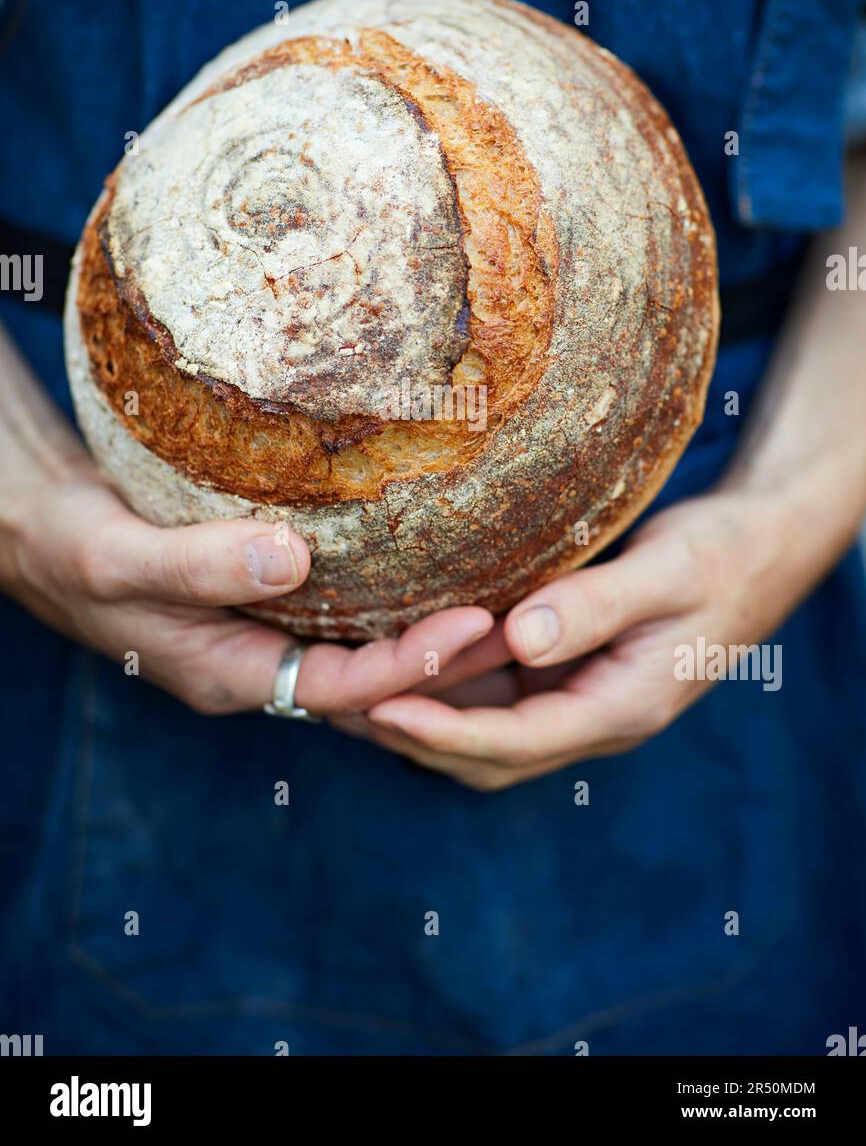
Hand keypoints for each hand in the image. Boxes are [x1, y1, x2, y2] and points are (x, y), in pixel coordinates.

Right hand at [1, 469, 492, 715]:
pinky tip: (449, 571)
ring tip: (519, 609)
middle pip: (376, 687)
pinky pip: (351, 622)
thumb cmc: (74, 549)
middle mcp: (262, 668)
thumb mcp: (123, 558)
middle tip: (531, 626)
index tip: (478, 622)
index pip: (342, 687)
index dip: (412, 663)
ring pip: (370, 659)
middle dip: (450, 668)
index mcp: (232, 675)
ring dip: (438, 645)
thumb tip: (292, 558)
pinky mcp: (274, 607)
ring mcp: (270, 641)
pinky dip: (400, 608)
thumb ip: (200, 562)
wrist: (50, 535)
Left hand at [330, 485, 819, 788]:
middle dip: (416, 737)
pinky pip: (501, 693)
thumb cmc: (721, 555)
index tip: (377, 706)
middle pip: (489, 755)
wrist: (760, 548)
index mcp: (621, 707)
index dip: (442, 730)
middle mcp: (596, 715)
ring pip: (489, 729)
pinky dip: (453, 683)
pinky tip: (410, 651)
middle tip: (341, 704)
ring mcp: (583, 697)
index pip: (515, 740)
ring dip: (426, 715)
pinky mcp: (572, 671)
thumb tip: (522, 638)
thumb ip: (596, 605)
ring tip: (354, 684)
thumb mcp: (666, 572)